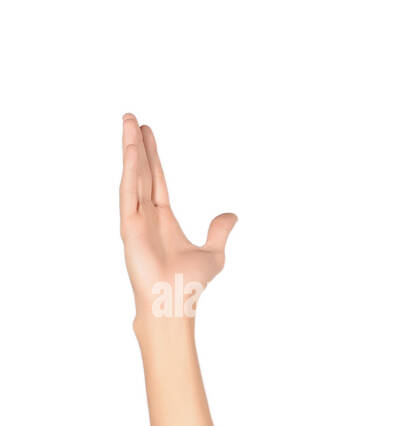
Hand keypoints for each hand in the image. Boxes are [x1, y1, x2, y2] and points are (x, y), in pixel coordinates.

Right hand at [120, 114, 236, 323]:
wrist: (175, 301)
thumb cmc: (190, 283)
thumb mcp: (214, 252)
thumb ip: (220, 231)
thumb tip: (232, 215)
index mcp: (163, 218)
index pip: (156, 179)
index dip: (153, 156)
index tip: (148, 132)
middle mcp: (146, 215)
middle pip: (142, 171)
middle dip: (137, 144)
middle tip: (132, 117)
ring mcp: (135, 218)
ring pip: (132, 175)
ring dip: (130, 149)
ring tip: (128, 121)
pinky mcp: (128, 224)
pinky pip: (128, 191)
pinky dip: (130, 170)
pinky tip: (132, 150)